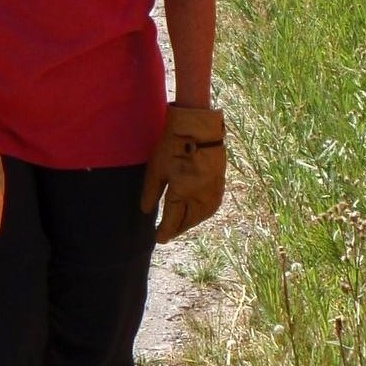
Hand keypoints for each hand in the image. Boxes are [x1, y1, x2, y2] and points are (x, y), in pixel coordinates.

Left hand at [141, 104, 225, 242]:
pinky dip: (204, 212)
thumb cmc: (173, 145)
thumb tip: (145, 210)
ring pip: (203, 215)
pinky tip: (198, 211)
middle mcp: (199, 196)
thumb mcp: (156, 169)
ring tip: (183, 224)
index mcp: (182, 193)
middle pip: (189, 220)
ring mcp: (212, 190)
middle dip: (178, 228)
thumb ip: (151, 192)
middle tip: (169, 233)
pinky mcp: (219, 182)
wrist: (198, 127)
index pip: (172, 220)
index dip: (164, 231)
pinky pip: (212, 205)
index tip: (159, 239)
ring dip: (192, 222)